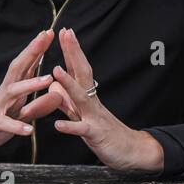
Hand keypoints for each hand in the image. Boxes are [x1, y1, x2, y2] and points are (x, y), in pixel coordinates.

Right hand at [0, 29, 56, 159]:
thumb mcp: (15, 116)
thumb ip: (37, 106)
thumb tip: (58, 94)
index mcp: (10, 91)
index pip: (25, 66)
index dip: (38, 50)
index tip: (50, 33)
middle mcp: (2, 95)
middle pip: (18, 69)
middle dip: (33, 52)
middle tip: (47, 35)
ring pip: (13, 93)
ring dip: (30, 85)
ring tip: (48, 78)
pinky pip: (3, 125)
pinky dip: (15, 126)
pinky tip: (28, 130)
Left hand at [43, 28, 163, 173]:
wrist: (130, 152)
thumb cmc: (104, 132)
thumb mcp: (82, 115)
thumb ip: (66, 102)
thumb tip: (53, 87)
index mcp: (87, 96)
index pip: (78, 68)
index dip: (71, 50)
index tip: (64, 31)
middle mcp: (91, 102)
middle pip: (82, 73)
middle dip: (73, 53)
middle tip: (65, 33)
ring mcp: (94, 116)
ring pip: (81, 98)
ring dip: (68, 84)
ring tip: (56, 70)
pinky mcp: (95, 134)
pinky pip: (82, 130)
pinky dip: (70, 126)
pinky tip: (57, 124)